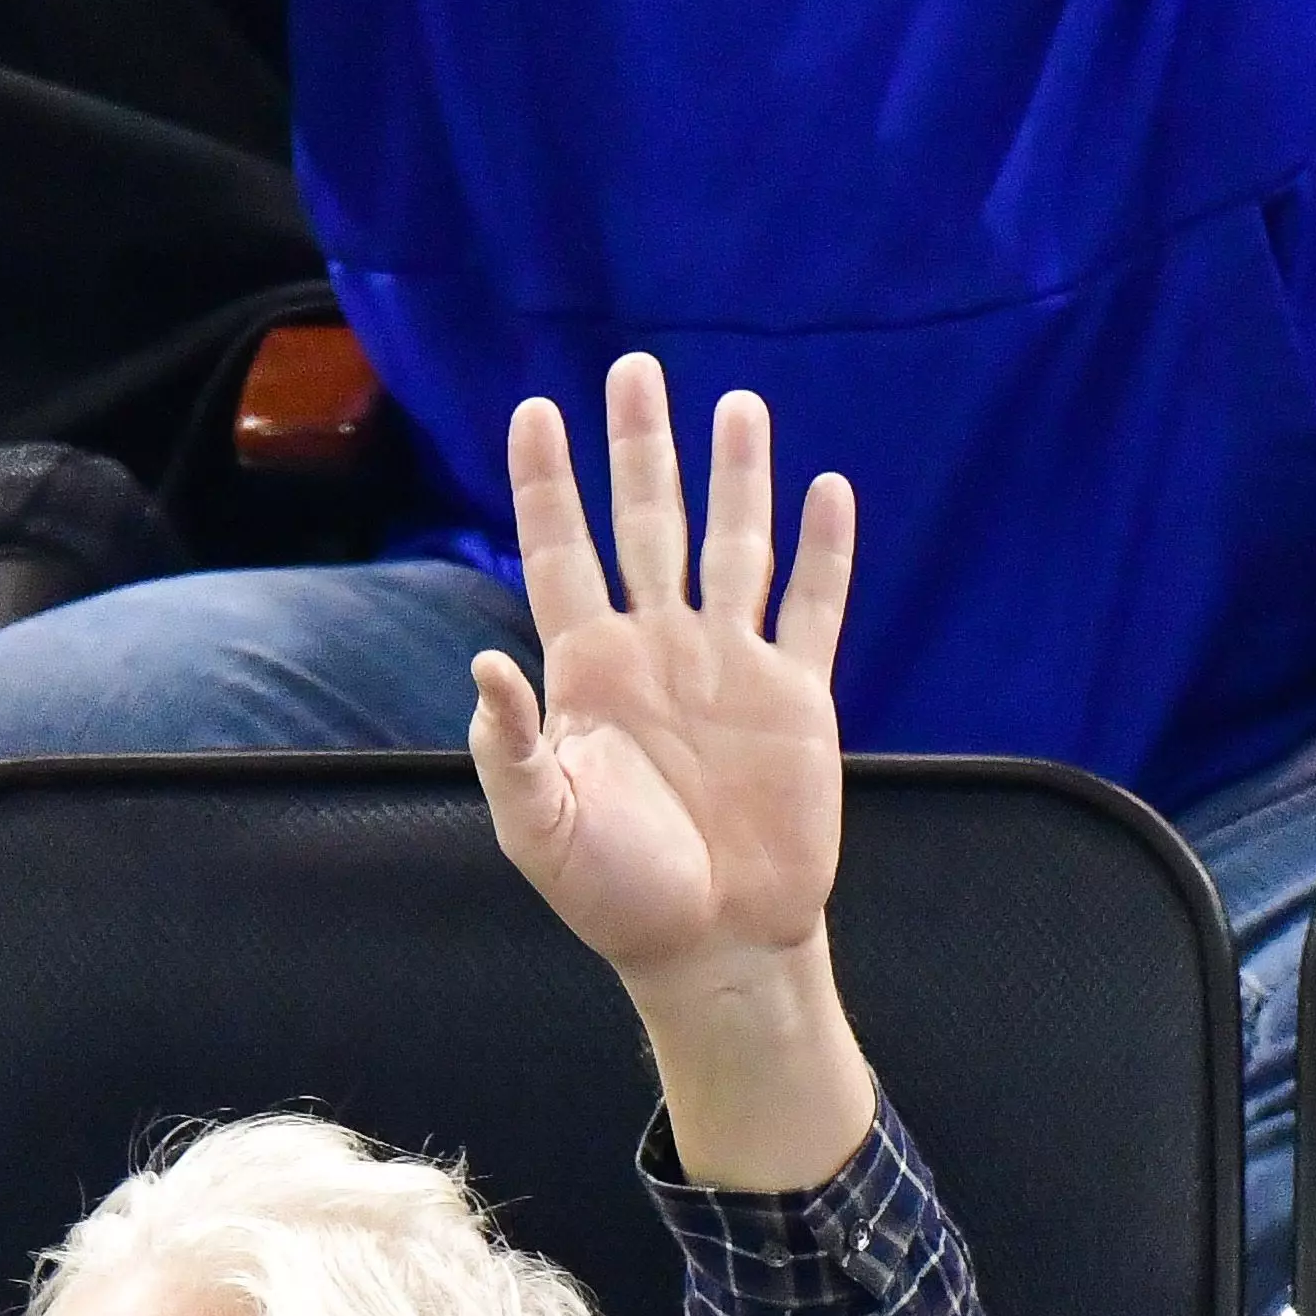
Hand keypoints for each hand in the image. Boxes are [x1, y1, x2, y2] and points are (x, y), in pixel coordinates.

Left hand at [471, 359, 878, 1194]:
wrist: (716, 946)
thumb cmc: (618, 896)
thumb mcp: (542, 828)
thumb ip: (512, 748)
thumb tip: (486, 664)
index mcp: (591, 670)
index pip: (562, 554)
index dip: (547, 484)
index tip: (533, 412)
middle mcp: (660, 650)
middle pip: (648, 523)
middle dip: (641, 448)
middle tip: (634, 370)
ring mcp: (730, 667)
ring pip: (733, 545)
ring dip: (736, 478)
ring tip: (737, 407)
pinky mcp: (797, 697)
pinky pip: (813, 608)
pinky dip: (824, 551)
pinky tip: (828, 492)